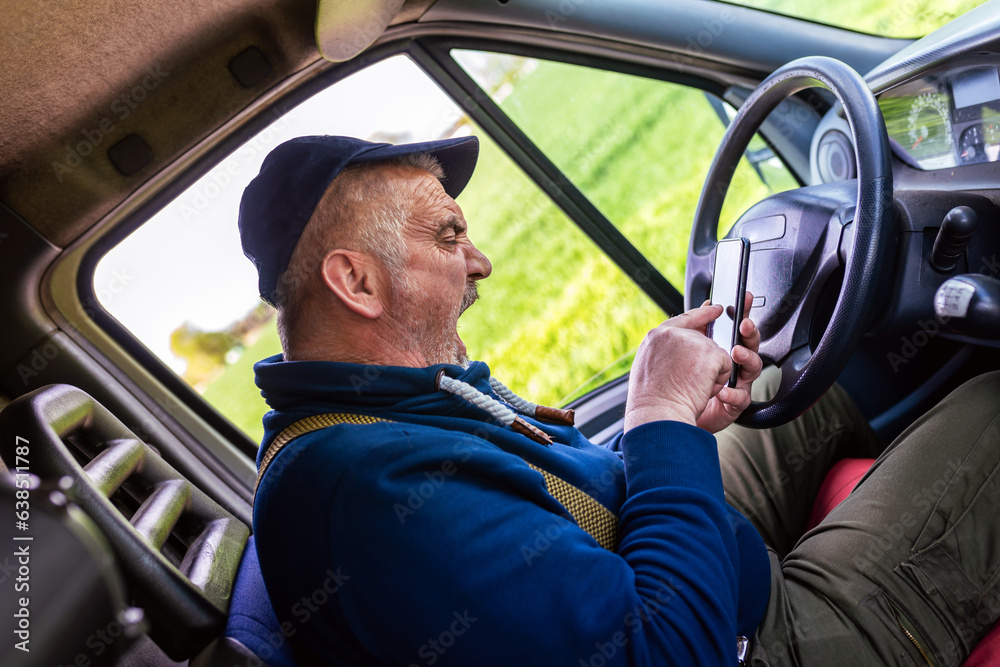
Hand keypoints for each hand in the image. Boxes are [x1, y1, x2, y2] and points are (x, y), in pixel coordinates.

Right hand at [624, 303, 733, 431]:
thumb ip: (666, 353)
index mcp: (656, 337)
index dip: (701, 314)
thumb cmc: (651, 402)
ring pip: (714, 354)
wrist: (657, 415)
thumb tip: (683, 350)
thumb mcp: (651, 369)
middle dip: (704, 360)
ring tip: (689, 386)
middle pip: (703, 340)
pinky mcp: (711, 353)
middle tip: (688, 380)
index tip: (715, 309)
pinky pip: (726, 364)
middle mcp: (673, 333)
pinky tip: (700, 388)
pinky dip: (718, 381)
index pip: (684, 319)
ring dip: (708, 373)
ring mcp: (693, 341)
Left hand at [694, 292, 762, 432]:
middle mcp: (734, 364)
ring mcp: (737, 383)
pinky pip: (740, 396)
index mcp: (723, 348)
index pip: (736, 327)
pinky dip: (731, 392)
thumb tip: (707, 305)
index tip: (743, 297)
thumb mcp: (688, 350)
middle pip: (751, 344)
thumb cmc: (681, 382)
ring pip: (754, 367)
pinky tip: (721, 389)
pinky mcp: (735, 404)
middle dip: (750, 332)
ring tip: (735, 353)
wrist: (671, 414)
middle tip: (743, 325)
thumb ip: (699, 328)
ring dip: (746, 357)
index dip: (742, 311)